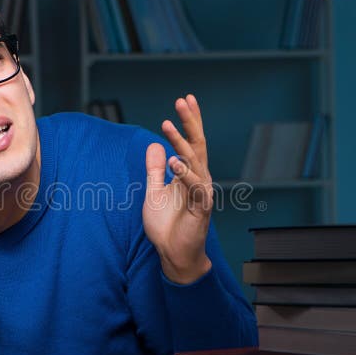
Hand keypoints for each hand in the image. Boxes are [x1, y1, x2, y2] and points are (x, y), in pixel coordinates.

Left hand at [143, 94, 213, 283]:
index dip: (189, 121)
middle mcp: (199, 179)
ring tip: (167, 126)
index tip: (184, 99)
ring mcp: (202, 193)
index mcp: (190, 174)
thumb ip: (153, 170)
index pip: (191, 142)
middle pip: (197, 145)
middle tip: (181, 101)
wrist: (174, 255)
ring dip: (181, 143)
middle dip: (190, 122)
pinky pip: (194, 187)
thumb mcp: (153, 192)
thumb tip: (153, 145)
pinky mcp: (200, 208)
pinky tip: (173, 161)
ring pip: (195, 162)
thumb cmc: (167, 225)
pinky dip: (184, 174)